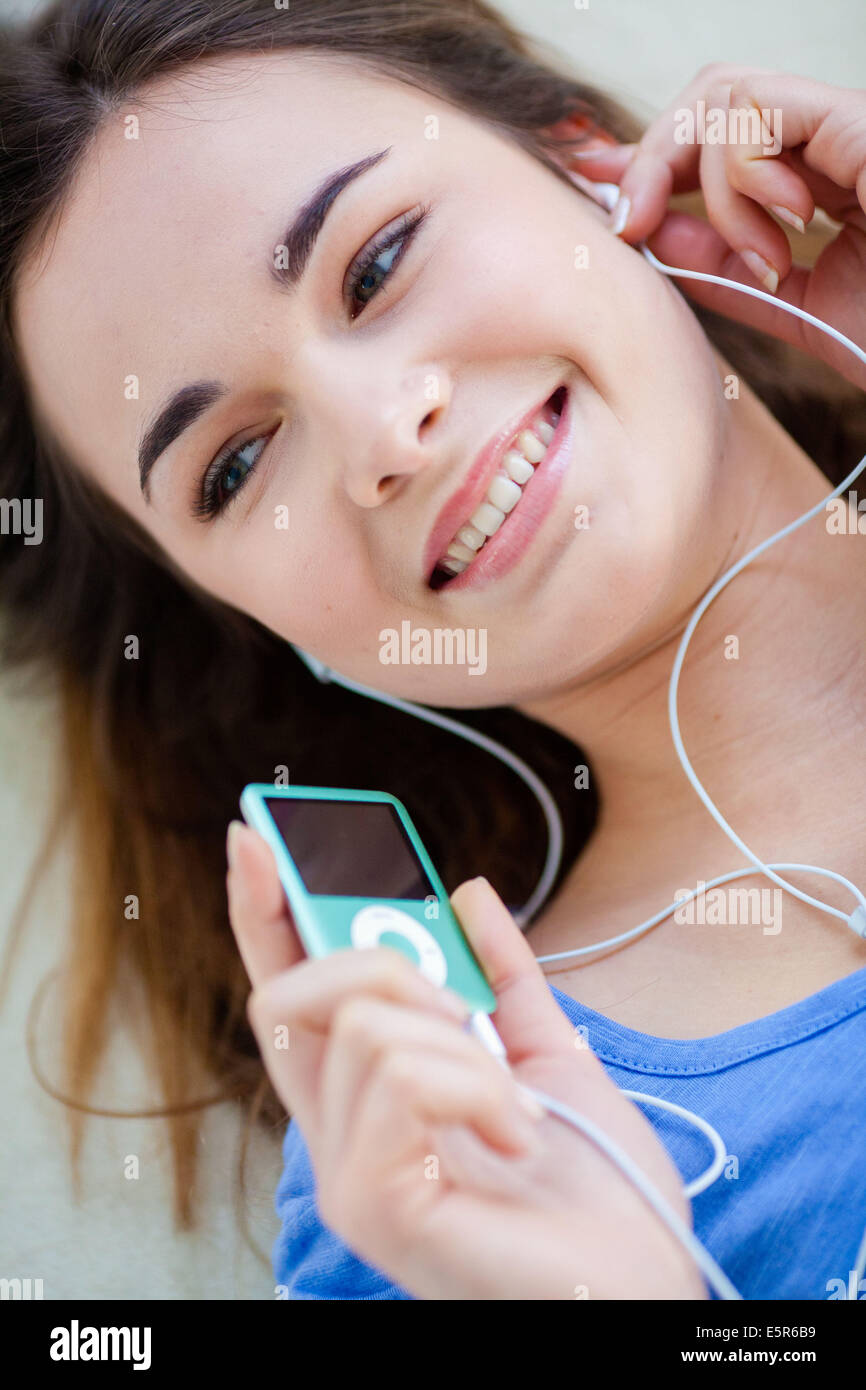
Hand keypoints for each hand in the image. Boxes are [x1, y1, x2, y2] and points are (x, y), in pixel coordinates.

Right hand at [226, 821, 706, 1300]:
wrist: (645, 1272)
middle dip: (384, 963)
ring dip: (468, 1048)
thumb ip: (503, 975)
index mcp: (371, 1098)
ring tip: (513, 1108)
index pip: (288, 993)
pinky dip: (479, 1087)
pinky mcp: (368, 1203)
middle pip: (294, 992)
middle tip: (465, 1013)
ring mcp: (345, 1175)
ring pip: (368, 1025)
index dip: (262, 914)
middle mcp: (339, 1136)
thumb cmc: (598, 1187)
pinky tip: (513, 1136)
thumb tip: (467, 892)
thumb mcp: (548, 1051)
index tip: (255, 839)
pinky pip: (401, 1077)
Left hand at [571, 66, 865, 387]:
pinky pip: (762, 110)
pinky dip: (744, 173)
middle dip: (654, 157)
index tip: (591, 178)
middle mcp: (832, 135)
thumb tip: (649, 230)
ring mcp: (849, 125)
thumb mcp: (788, 303)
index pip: (716, 130)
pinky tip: (783, 226)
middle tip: (635, 225)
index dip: (647, 149)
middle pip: (710, 95)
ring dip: (716, 186)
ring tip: (765, 253)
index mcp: (815, 173)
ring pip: (727, 96)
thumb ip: (722, 267)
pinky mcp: (863, 126)